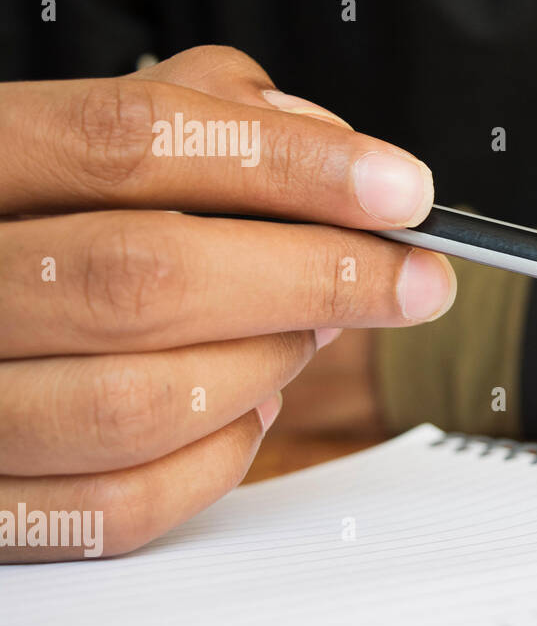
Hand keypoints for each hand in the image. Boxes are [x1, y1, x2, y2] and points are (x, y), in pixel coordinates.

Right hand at [0, 45, 455, 560]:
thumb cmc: (30, 220)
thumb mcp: (80, 137)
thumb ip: (196, 116)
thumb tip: (323, 136)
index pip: (131, 140)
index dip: (288, 163)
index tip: (401, 190)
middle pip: (147, 275)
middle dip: (314, 277)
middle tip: (409, 278)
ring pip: (138, 402)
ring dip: (267, 366)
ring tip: (314, 331)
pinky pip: (117, 508)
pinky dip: (218, 461)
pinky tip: (250, 408)